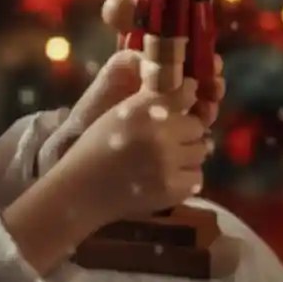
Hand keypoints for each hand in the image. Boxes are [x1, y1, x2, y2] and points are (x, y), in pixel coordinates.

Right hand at [37, 51, 223, 173]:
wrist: (81, 189)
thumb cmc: (98, 147)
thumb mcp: (120, 112)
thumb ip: (151, 101)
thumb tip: (190, 93)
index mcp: (143, 109)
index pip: (186, 93)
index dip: (187, 98)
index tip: (183, 104)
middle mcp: (159, 133)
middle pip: (197, 126)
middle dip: (186, 131)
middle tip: (170, 139)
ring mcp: (168, 162)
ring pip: (201, 152)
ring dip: (187, 155)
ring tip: (167, 160)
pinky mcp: (173, 189)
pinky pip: (196, 178)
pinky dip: (185, 178)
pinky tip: (166, 178)